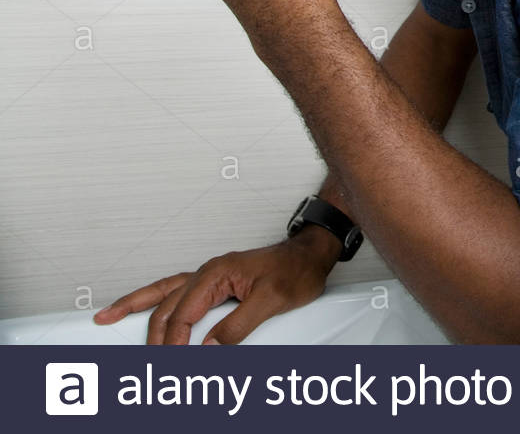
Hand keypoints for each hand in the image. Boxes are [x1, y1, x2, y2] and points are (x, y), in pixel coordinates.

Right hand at [93, 231, 338, 344]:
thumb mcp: (271, 300)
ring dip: (136, 307)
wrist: (311, 254)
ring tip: (106, 316)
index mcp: (216, 273)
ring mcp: (208, 276)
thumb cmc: (295, 271)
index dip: (176, 344)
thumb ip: (237, 325)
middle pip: (167, 308)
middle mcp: (207, 272)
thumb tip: (207, 349)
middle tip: (147, 364)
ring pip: (163, 294)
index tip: (173, 366)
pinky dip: (153, 298)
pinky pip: (175, 290)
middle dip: (154, 336)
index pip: (183, 315)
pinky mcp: (214, 282)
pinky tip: (139, 305)